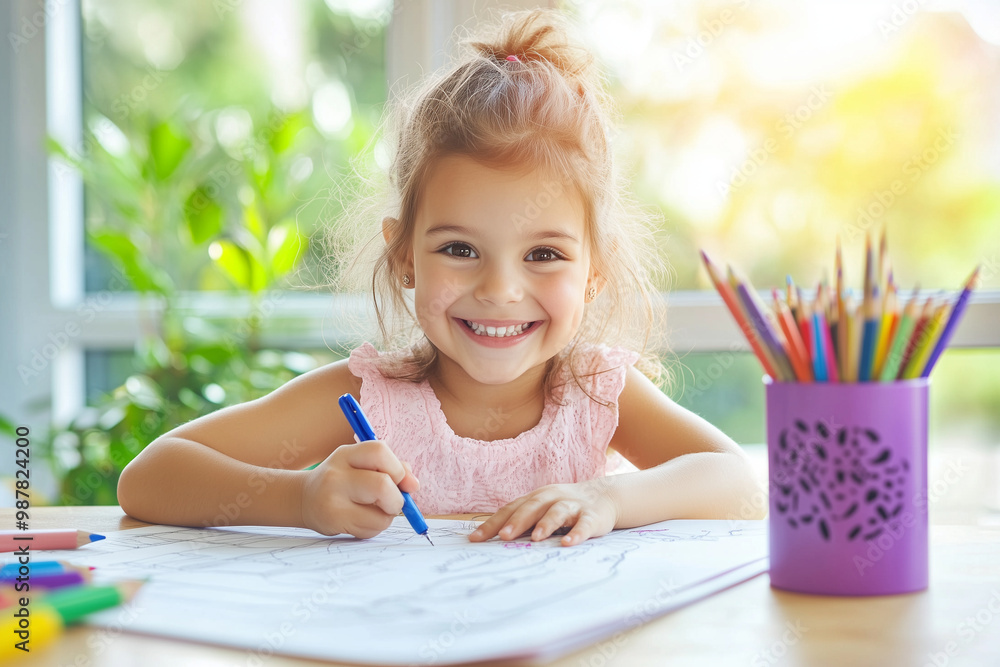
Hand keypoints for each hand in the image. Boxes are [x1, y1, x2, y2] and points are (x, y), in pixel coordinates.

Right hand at [301, 440, 418, 538]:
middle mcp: (337, 475)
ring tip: (375, 511)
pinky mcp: (334, 522)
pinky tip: (362, 519)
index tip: (400, 481)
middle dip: (397, 499)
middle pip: (382, 485)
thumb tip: (413, 484)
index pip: (379, 451)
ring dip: (387, 517)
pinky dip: (375, 527)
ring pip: (381, 516)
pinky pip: (371, 529)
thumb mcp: (360, 464)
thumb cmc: (342, 479)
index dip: (398, 469)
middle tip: (392, 502)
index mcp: (347, 454)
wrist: (304, 499)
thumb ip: (391, 467)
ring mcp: (333, 500)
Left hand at [468, 479, 619, 546]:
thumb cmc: (564, 507)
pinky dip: (576, 533)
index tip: (475, 539)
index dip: (493, 524)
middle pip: (531, 507)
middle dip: (517, 521)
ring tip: (535, 538)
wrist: (604, 496)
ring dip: (545, 524)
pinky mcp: (592, 516)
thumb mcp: (542, 510)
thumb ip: (522, 521)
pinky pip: (584, 524)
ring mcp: (572, 506)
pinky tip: (568, 543)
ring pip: (557, 512)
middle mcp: (552, 498)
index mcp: (535, 498)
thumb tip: (493, 539)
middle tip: (503, 536)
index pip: (510, 510)